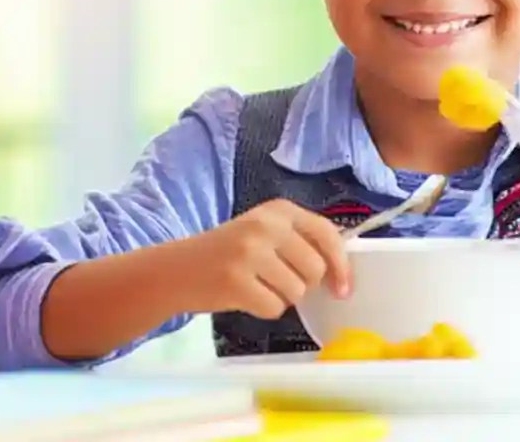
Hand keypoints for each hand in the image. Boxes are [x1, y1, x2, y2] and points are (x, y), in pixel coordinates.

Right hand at [175, 198, 351, 319]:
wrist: (175, 269)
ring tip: (257, 286)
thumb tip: (341, 273)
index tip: (344, 288)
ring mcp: (249, 252)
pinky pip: (274, 308)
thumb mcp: (264, 233)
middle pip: (315, 269)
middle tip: (278, 280)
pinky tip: (245, 297)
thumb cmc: (228, 254)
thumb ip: (300, 242)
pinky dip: (265, 310)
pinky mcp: (236, 281)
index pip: (327, 233)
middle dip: (304, 284)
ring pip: (297, 292)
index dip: (341, 264)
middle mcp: (266, 226)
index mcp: (278, 210)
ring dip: (282, 298)